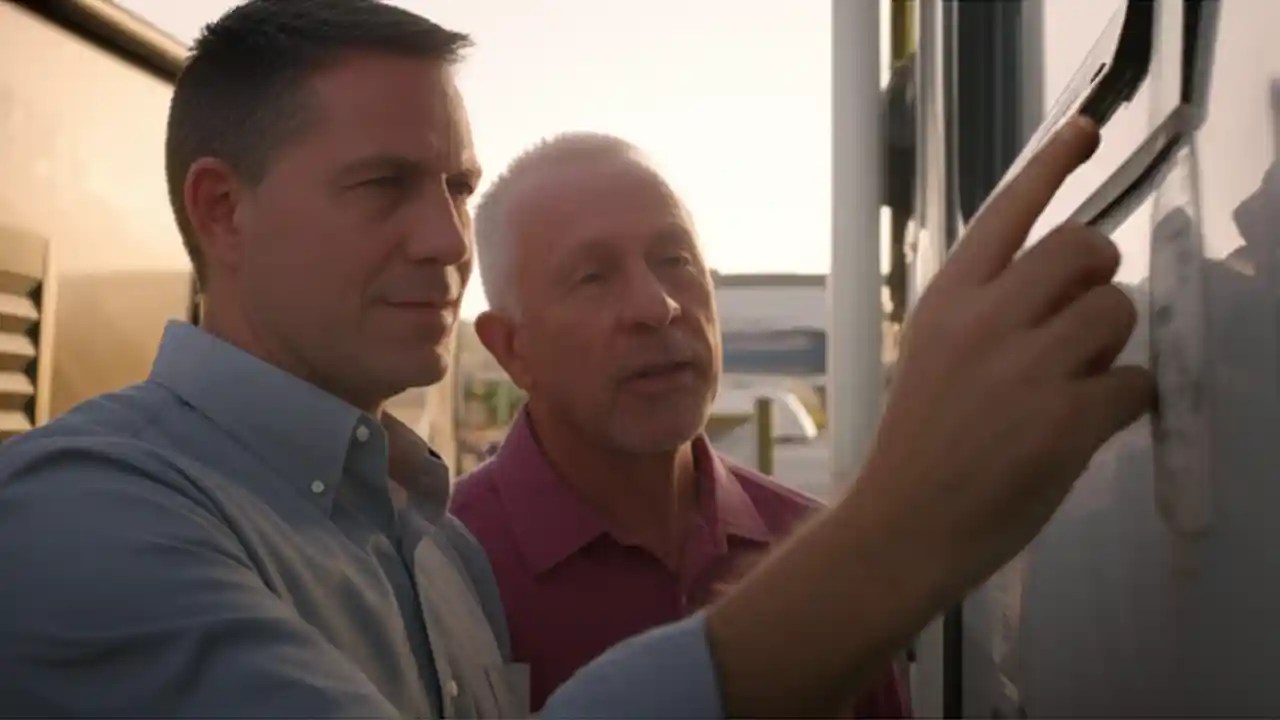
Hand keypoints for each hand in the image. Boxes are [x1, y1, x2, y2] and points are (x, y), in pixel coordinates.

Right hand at [851, 115, 1154, 608]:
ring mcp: (1028, 368)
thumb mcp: (932, 355)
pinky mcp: (1067, 420)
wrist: (903, 524)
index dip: (1052, 164)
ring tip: (1075, 382)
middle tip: (1083, 316)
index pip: (1007, 211)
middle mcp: (986, 319)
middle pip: (1084, 247)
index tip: (1087, 130)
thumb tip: (1065, 289)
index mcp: (947, 299)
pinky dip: (1125, 400)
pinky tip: (1088, 425)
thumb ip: (986, 312)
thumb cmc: (917, 443)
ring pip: (1117, 310)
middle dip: (1099, 274)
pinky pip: (1137, 381)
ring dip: (1111, 343)